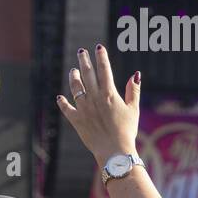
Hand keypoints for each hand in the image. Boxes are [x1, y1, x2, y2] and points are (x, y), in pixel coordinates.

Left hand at [55, 44, 140, 166]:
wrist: (114, 150)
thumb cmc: (127, 130)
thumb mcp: (133, 109)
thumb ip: (133, 90)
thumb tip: (136, 74)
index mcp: (109, 94)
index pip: (104, 70)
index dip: (101, 57)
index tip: (98, 47)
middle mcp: (94, 98)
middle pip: (88, 74)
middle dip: (84, 61)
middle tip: (81, 51)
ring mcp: (83, 108)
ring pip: (75, 87)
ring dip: (74, 77)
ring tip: (74, 70)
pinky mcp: (76, 119)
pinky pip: (66, 107)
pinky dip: (62, 101)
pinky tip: (61, 97)